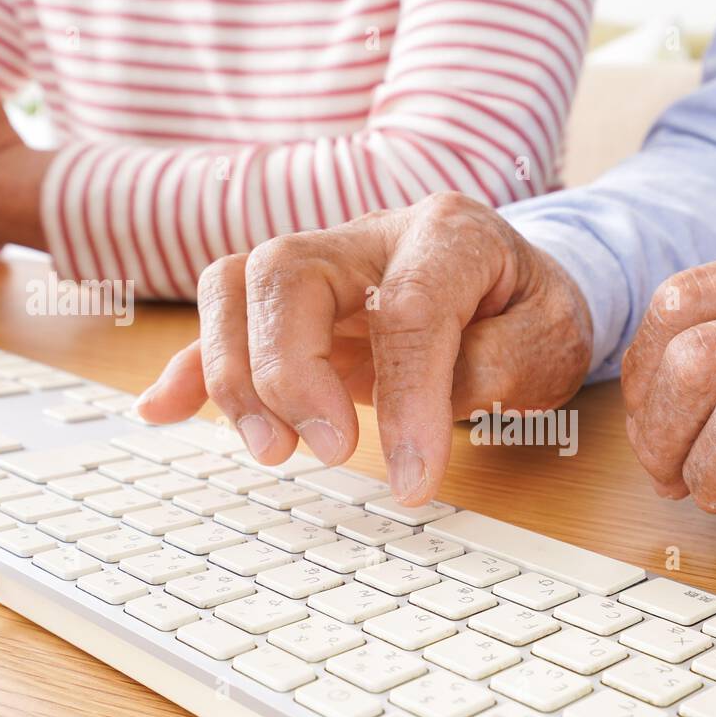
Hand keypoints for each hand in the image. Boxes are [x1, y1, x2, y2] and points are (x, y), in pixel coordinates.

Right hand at [136, 193, 592, 503]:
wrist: (514, 284)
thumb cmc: (531, 312)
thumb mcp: (554, 337)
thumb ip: (501, 364)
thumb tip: (424, 408)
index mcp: (448, 234)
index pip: (407, 310)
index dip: (406, 400)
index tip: (413, 482)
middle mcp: (369, 234)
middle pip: (286, 273)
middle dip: (291, 372)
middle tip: (331, 452)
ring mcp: (321, 262)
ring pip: (237, 286)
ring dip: (236, 374)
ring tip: (272, 451)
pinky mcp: (290, 303)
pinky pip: (221, 319)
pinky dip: (191, 368)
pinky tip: (161, 411)